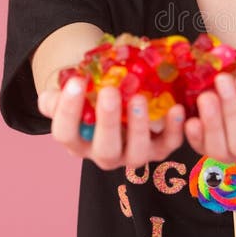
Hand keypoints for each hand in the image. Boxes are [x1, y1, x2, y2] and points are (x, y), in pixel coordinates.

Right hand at [37, 78, 185, 170]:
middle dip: (107, 122)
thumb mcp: (71, 94)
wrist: (116, 101)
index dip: (68, 111)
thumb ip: (61, 92)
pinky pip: (168, 144)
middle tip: (109, 91)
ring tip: (139, 98)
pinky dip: (174, 129)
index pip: (66, 133)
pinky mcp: (158, 149)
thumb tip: (64, 86)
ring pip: (137, 154)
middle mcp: (104, 154)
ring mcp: (132, 155)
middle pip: (105, 150)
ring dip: (139, 127)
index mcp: (77, 141)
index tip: (76, 82)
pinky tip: (175, 108)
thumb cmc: (90, 98)